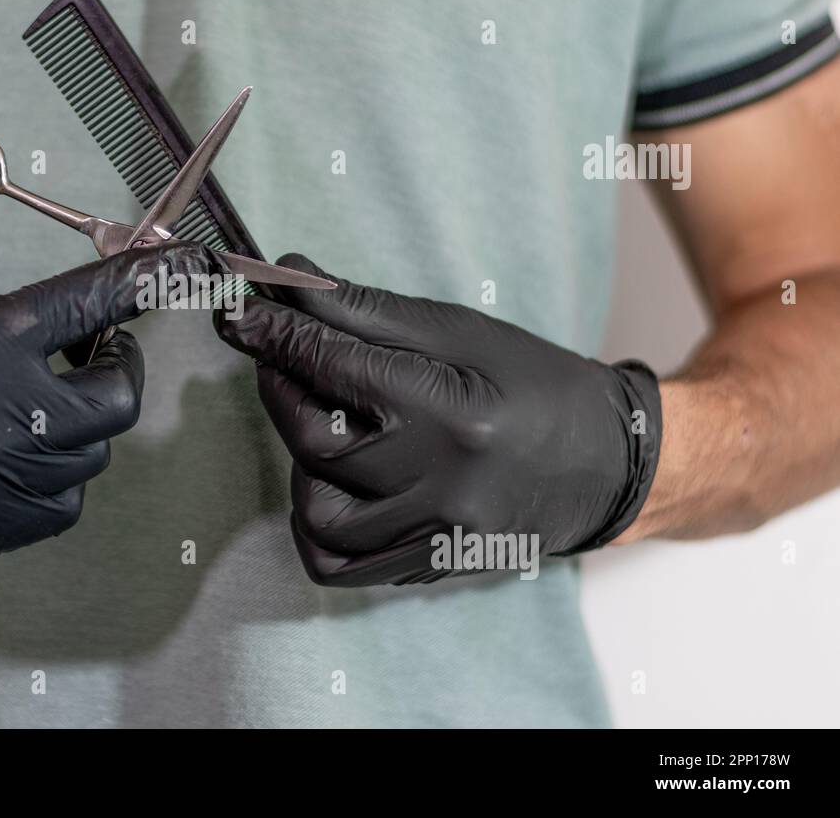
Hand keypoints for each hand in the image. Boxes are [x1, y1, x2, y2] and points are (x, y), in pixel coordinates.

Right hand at [0, 146, 216, 561]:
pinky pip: (64, 506)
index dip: (153, 275)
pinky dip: (63, 471)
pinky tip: (25, 442)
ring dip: (88, 412)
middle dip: (119, 358)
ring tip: (47, 386)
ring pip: (95, 453)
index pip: (96, 303)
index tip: (191, 263)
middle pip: (120, 394)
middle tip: (90, 341)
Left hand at [216, 254, 662, 584]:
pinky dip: (316, 522)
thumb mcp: (460, 331)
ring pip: (317, 511)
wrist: (608, 464)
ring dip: (302, 461)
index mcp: (458, 414)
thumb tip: (286, 277)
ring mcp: (438, 537)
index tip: (236, 313)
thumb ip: (366, 311)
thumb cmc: (535, 385)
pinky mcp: (430, 567)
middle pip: (315, 441)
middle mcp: (446, 485)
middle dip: (281, 389)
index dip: (276, 335)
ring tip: (330, 423)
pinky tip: (334, 481)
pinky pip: (338, 563)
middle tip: (282, 356)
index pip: (335, 369)